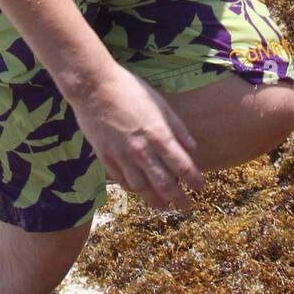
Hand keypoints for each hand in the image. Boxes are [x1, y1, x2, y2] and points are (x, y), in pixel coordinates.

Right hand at [69, 65, 204, 211]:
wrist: (93, 87)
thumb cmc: (129, 89)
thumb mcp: (160, 103)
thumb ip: (177, 128)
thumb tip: (192, 148)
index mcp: (159, 136)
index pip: (182, 166)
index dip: (194, 180)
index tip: (200, 187)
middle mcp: (142, 151)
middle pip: (164, 184)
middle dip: (178, 199)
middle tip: (186, 206)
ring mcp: (122, 156)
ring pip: (141, 188)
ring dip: (155, 200)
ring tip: (162, 205)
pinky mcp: (105, 157)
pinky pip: (121, 180)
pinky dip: (132, 188)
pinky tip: (138, 190)